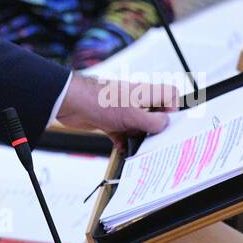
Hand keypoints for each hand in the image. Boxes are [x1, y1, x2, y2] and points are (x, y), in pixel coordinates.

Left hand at [55, 74, 178, 150]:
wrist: (68, 102)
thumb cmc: (97, 100)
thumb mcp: (131, 114)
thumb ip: (152, 121)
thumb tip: (165, 124)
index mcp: (144, 92)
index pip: (169, 94)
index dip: (173, 108)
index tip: (168, 124)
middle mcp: (134, 100)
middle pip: (154, 113)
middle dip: (155, 129)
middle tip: (155, 141)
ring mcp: (121, 110)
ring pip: (137, 126)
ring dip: (138, 138)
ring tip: (139, 148)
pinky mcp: (108, 120)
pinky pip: (121, 133)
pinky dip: (123, 142)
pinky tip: (122, 149)